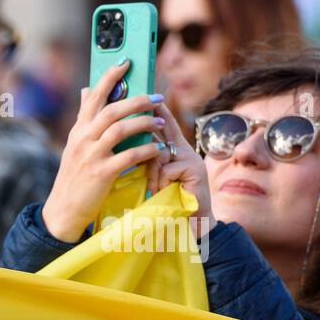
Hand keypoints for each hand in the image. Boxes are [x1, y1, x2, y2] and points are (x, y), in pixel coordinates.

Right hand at [40, 60, 166, 241]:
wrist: (63, 210)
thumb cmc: (74, 177)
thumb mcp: (75, 145)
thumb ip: (84, 118)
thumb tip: (87, 90)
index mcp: (78, 130)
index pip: (93, 96)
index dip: (110, 77)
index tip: (126, 62)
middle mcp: (82, 139)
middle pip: (112, 110)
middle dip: (137, 100)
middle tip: (157, 98)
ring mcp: (91, 156)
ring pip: (121, 129)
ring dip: (144, 123)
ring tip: (160, 123)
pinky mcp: (101, 173)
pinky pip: (128, 156)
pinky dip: (146, 150)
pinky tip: (157, 149)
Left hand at [150, 100, 213, 237]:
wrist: (189, 223)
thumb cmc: (167, 203)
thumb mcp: (154, 178)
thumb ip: (145, 162)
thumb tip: (126, 146)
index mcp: (173, 150)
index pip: (162, 126)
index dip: (154, 111)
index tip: (143, 95)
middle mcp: (183, 150)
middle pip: (161, 133)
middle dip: (150, 133)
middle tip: (141, 135)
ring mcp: (190, 157)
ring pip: (159, 153)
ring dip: (152, 172)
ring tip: (153, 188)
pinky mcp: (194, 168)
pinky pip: (166, 168)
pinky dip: (160, 182)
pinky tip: (161, 192)